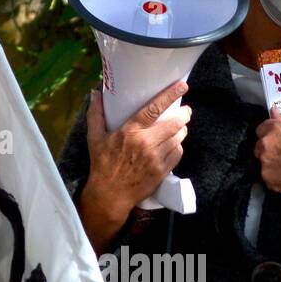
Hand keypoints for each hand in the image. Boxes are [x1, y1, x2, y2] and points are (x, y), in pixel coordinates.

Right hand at [80, 80, 190, 250]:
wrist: (110, 194)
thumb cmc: (101, 164)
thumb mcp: (95, 138)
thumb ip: (95, 114)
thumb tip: (95, 93)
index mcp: (129, 131)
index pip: (154, 108)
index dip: (170, 95)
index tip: (182, 86)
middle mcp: (145, 143)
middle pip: (174, 123)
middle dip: (184, 115)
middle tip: (185, 111)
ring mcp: (156, 158)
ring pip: (178, 138)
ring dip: (182, 130)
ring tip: (180, 128)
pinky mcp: (162, 171)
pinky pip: (178, 153)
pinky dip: (178, 146)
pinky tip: (174, 145)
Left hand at [254, 106, 280, 206]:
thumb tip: (274, 110)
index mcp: (274, 129)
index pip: (261, 129)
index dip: (269, 135)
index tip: (276, 140)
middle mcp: (266, 144)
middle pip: (259, 146)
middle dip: (269, 150)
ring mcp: (265, 161)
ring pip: (262, 161)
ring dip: (271, 163)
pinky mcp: (266, 177)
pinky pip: (267, 176)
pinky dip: (274, 177)